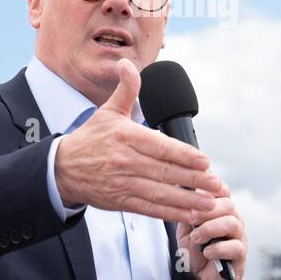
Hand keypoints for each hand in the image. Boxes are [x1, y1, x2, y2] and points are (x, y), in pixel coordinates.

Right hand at [54, 58, 222, 222]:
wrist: (62, 168)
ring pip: (160, 193)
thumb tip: (128, 64)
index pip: (160, 147)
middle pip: (164, 172)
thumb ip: (126, 89)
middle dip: (194, 180)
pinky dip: (171, 213)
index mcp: (125, 136)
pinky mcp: (121, 201)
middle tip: (217, 184)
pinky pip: (149, 208)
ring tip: (210, 203)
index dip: (184, 155)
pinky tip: (190, 215)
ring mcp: (123, 183)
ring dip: (187, 200)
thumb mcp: (108, 111)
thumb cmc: (91, 138)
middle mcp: (125, 160)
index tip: (205, 161)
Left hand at [178, 178, 246, 279]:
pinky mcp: (241, 255)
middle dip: (206, 211)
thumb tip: (177, 191)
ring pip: (232, 223)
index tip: (195, 191)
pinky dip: (218, 248)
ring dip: (210, 229)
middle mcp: (233, 219)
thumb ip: (186, 213)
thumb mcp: (186, 231)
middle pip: (227, 204)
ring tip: (196, 238)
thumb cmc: (197, 252)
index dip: (211, 186)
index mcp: (221, 210)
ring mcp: (239, 237)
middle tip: (191, 220)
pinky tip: (206, 252)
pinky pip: (234, 247)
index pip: (221, 190)